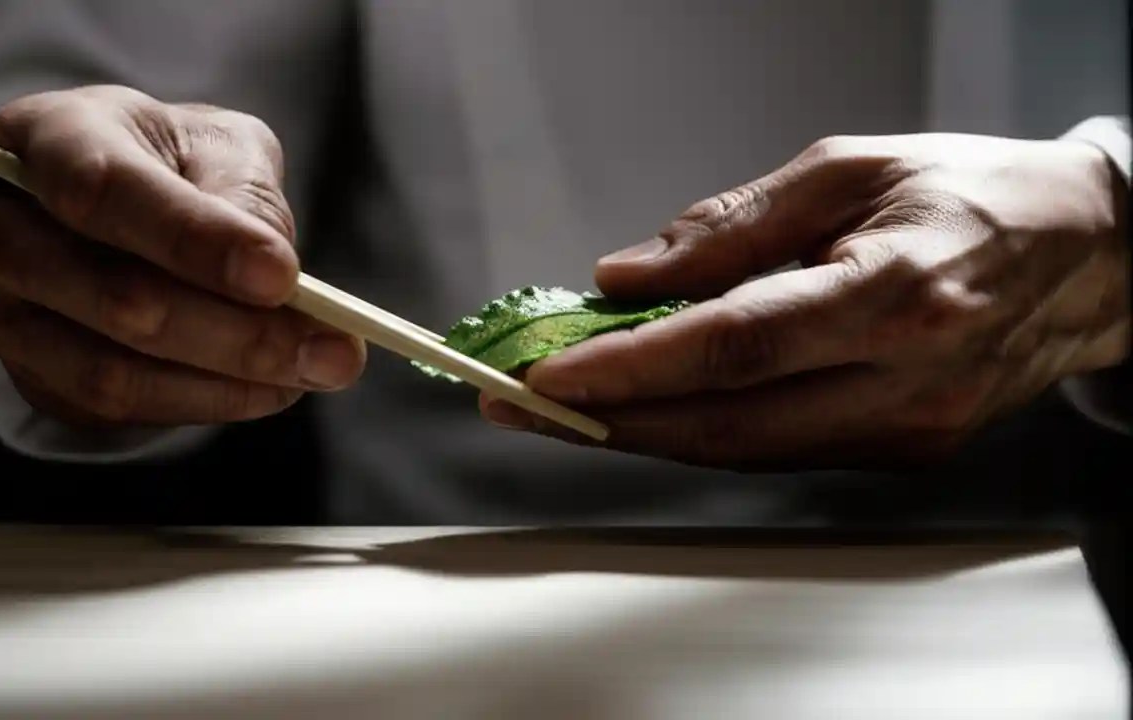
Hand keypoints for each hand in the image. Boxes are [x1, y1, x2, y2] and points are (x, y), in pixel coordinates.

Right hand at [0, 86, 364, 426]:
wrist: (128, 206)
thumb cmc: (175, 165)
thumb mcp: (221, 147)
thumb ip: (245, 195)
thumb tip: (272, 272)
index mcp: (47, 138)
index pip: (103, 191)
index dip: (194, 240)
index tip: (282, 276)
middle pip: (114, 297)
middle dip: (239, 333)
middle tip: (335, 351)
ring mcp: (4, 311)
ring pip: (115, 371)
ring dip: (231, 382)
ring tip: (316, 370)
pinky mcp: (34, 376)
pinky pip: (123, 409)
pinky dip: (207, 403)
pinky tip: (269, 386)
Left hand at [482, 133, 1128, 468]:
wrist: (1088, 257)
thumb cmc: (972, 194)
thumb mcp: (849, 169)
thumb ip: (732, 227)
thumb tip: (626, 275)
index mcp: (895, 292)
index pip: (734, 347)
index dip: (632, 369)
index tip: (549, 378)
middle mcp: (904, 378)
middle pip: (726, 424)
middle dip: (609, 422)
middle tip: (521, 408)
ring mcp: (908, 430)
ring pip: (744, 452)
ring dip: (645, 433)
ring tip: (567, 408)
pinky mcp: (905, 451)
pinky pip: (779, 450)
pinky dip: (705, 431)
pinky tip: (653, 408)